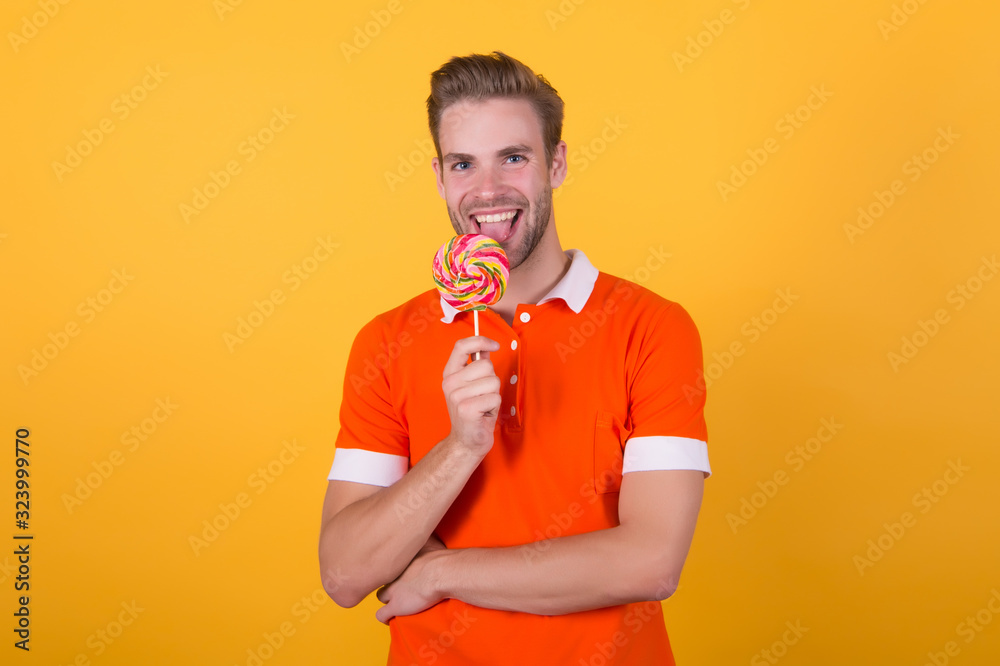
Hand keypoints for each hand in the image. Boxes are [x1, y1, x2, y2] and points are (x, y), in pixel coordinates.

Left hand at [375, 547, 448, 623]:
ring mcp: (392, 590)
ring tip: (395, 605)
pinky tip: (389, 620)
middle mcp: (393, 574)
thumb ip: (424, 545)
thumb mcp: (430, 545)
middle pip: (384, 580)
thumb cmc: (442, 560)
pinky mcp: (395, 605)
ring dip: (387, 600)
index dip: (397, 571)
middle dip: (390, 584)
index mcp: (401, 559)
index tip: (404, 574)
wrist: (440, 573)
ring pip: (380, 596)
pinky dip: (385, 618)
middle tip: (400, 589)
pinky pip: (381, 614)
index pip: (392, 565)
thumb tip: (430, 544)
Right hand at [441, 336, 501, 454]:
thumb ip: (477, 365)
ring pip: (493, 381)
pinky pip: (494, 397)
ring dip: (494, 395)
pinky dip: (495, 407)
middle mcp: (450, 383)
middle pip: (486, 365)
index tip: (495, 345)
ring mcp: (456, 396)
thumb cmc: (474, 412)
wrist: (466, 441)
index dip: (480, 340)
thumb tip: (485, 348)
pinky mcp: (467, 409)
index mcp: (449, 374)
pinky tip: (484, 415)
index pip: (461, 346)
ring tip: (484, 406)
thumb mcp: (473, 385)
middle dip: (492, 380)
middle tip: (483, 395)